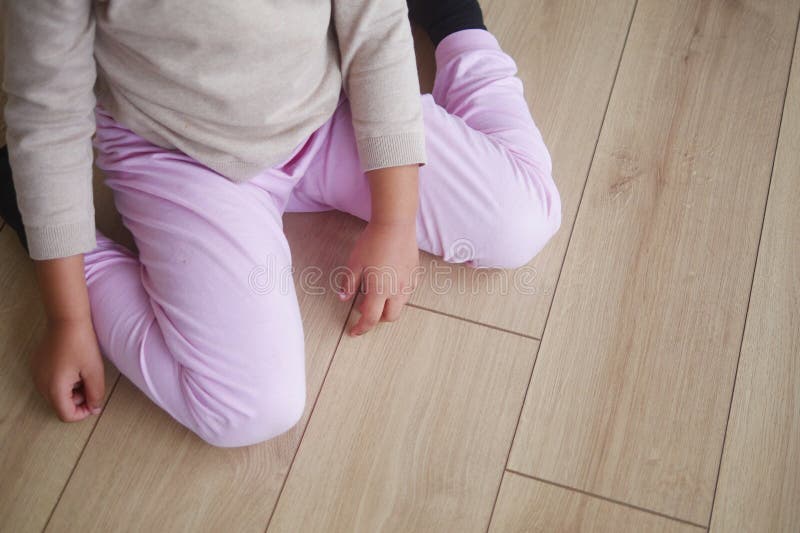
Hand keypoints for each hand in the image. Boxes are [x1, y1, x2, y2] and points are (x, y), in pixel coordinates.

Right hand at [30, 317, 105, 421]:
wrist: (67, 321)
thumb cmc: (81, 344)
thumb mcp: (94, 371)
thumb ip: (96, 394)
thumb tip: (94, 408)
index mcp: (54, 388)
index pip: (66, 415)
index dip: (83, 412)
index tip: (95, 401)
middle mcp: (41, 384)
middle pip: (60, 405)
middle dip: (78, 399)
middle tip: (90, 382)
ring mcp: (37, 375)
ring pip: (56, 394)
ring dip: (71, 390)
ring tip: (83, 372)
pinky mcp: (38, 366)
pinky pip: (51, 382)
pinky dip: (63, 380)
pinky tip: (73, 366)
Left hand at [339, 220, 419, 335]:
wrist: (395, 224)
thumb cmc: (373, 242)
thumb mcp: (354, 263)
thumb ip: (349, 284)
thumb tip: (344, 297)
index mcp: (379, 290)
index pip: (370, 318)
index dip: (361, 328)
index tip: (353, 331)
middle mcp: (397, 290)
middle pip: (389, 316)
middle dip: (377, 318)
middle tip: (364, 309)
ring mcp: (408, 282)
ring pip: (400, 305)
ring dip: (388, 306)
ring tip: (376, 293)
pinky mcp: (415, 274)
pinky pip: (407, 292)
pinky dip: (397, 294)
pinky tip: (389, 281)